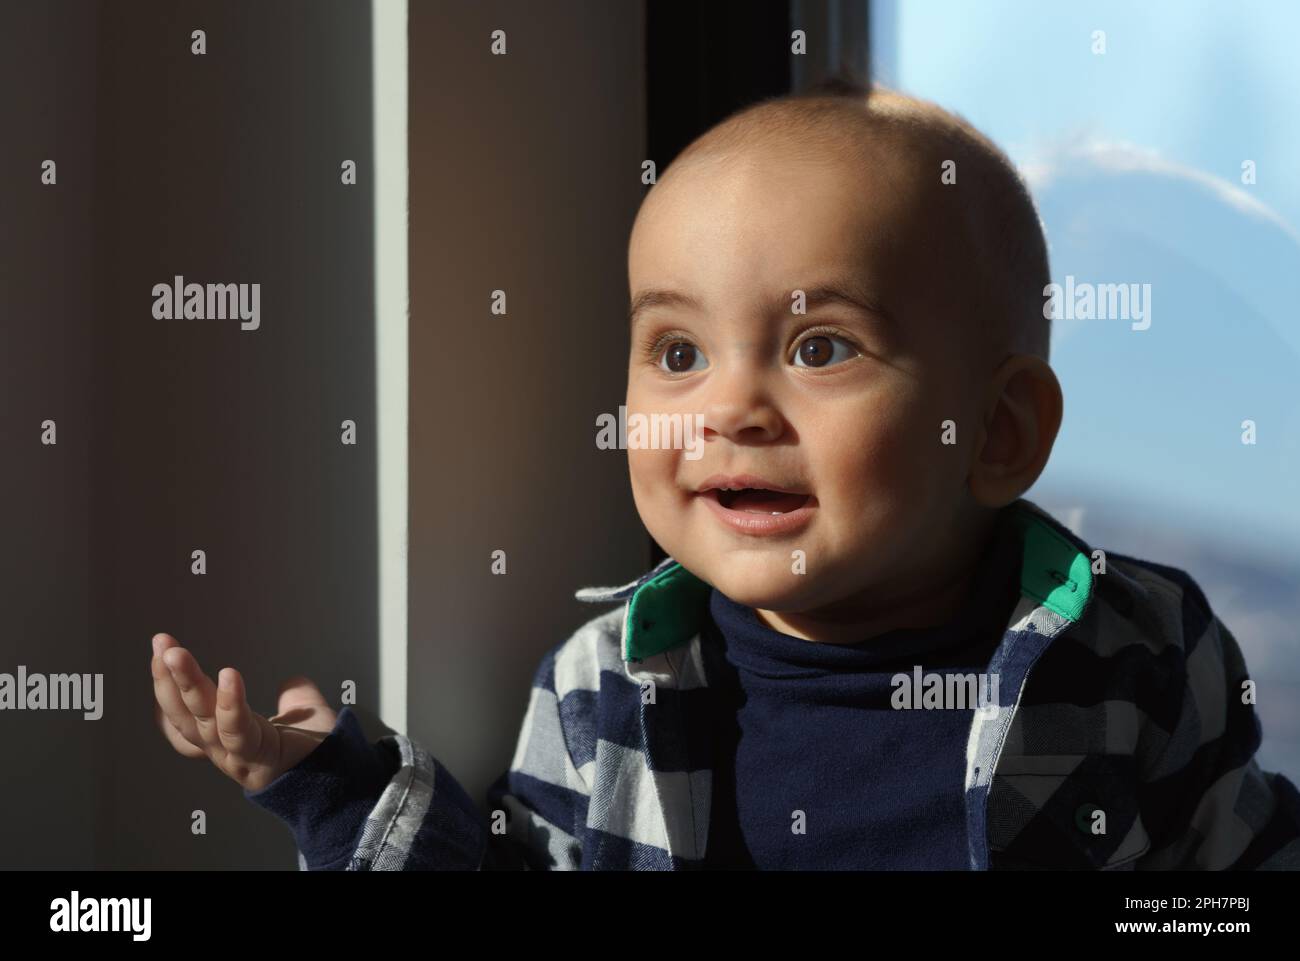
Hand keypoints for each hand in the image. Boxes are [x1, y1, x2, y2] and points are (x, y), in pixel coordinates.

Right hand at [150, 632, 337, 791]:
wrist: (346, 778)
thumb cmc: (321, 754)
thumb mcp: (302, 716)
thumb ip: (293, 697)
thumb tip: (291, 682)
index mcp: (227, 740)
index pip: (184, 718)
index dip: (168, 689)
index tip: (160, 656)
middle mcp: (224, 751)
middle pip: (185, 716)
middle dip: (167, 679)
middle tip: (160, 643)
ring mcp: (236, 758)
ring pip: (202, 720)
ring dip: (186, 684)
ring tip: (175, 653)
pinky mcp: (257, 760)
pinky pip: (237, 730)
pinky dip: (230, 703)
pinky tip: (227, 676)